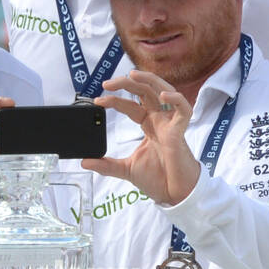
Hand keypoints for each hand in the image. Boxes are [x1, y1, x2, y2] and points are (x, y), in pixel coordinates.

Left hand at [82, 70, 200, 205]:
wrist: (174, 194)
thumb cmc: (158, 179)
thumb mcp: (126, 170)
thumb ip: (106, 165)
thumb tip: (84, 162)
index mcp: (148, 125)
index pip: (130, 105)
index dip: (115, 100)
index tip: (97, 101)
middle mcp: (160, 120)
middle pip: (145, 91)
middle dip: (126, 83)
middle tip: (106, 84)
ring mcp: (171, 123)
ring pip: (164, 91)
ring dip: (149, 80)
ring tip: (132, 75)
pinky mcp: (181, 131)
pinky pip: (184, 109)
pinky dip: (176, 99)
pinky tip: (163, 95)